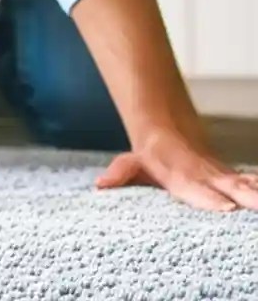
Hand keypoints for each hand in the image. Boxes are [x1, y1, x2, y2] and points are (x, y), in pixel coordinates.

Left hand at [96, 129, 257, 211]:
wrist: (168, 133)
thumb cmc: (149, 158)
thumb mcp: (130, 163)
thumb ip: (119, 173)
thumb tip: (100, 184)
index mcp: (181, 174)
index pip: (196, 188)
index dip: (211, 198)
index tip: (227, 209)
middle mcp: (205, 175)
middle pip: (228, 187)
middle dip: (245, 197)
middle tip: (254, 208)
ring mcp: (221, 177)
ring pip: (244, 184)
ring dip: (257, 192)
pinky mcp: (232, 179)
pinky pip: (251, 182)